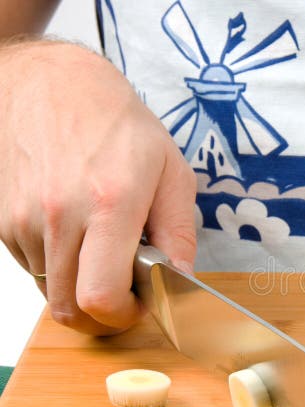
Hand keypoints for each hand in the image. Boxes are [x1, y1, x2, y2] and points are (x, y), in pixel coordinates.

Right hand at [0, 42, 196, 334]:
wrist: (52, 86)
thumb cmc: (120, 126)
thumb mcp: (172, 173)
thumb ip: (179, 233)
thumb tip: (182, 280)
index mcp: (110, 204)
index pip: (101, 297)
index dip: (124, 316)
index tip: (142, 304)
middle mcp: (60, 215)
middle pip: (70, 308)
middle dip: (104, 316)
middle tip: (127, 295)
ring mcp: (24, 220)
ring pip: (50, 292)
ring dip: (80, 290)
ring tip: (104, 256)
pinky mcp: (3, 221)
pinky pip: (33, 269)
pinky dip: (59, 269)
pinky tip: (78, 239)